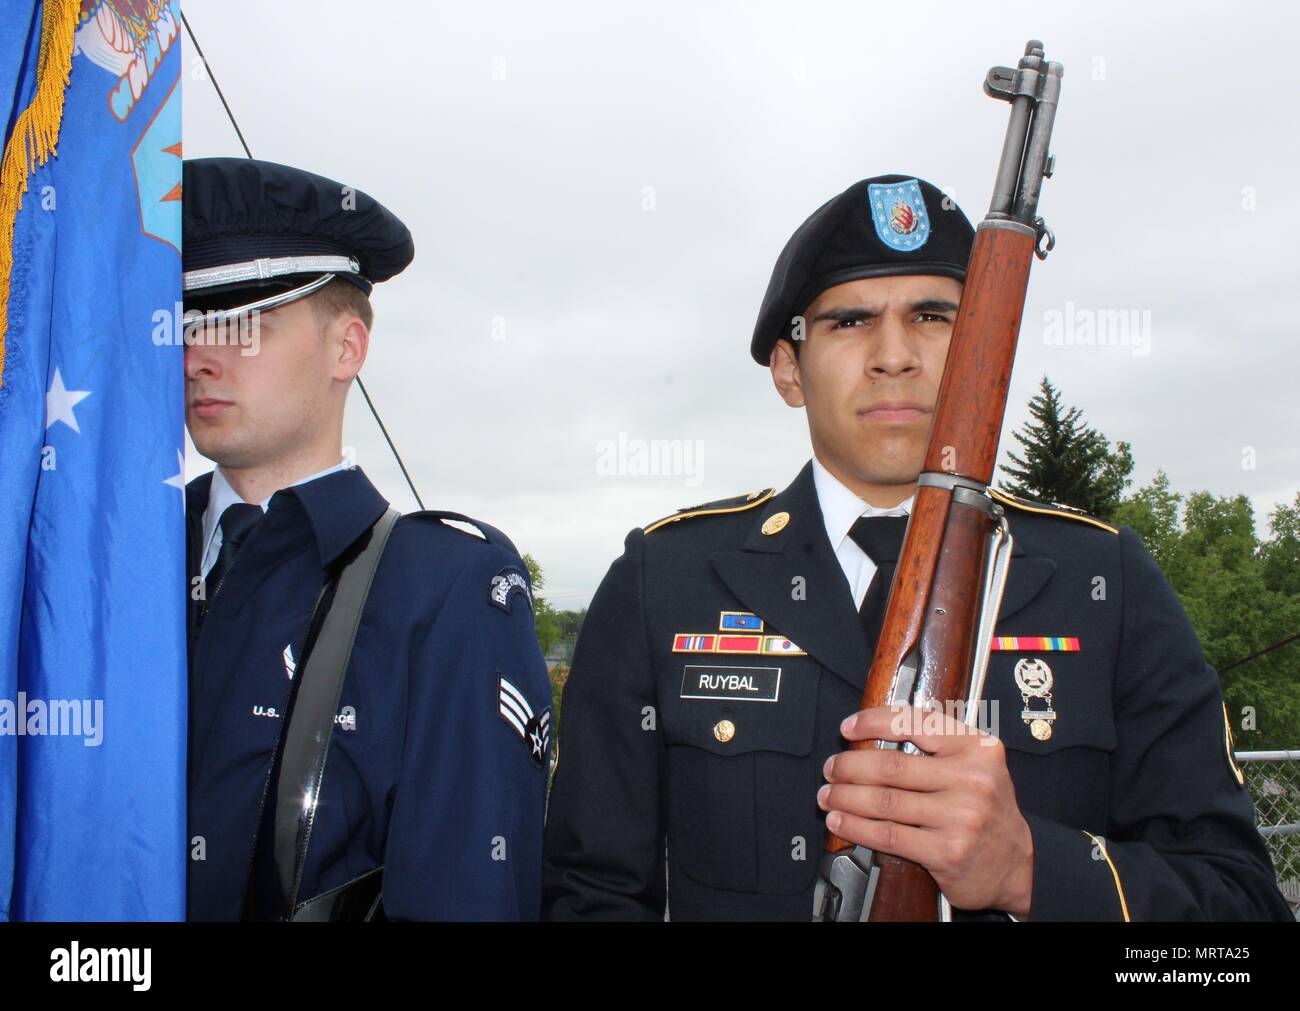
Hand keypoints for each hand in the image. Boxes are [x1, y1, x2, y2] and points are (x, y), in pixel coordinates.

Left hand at [817, 703, 1033, 916]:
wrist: (1016, 864)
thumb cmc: (987, 809)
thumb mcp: (975, 764)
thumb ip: (937, 745)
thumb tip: (873, 733)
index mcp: (978, 748)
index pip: (916, 722)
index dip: (873, 722)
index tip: (848, 728)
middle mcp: (972, 780)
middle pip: (892, 765)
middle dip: (850, 765)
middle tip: (832, 767)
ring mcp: (961, 817)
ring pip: (884, 800)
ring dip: (846, 796)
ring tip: (829, 794)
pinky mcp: (947, 851)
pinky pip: (888, 835)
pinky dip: (856, 827)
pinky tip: (841, 821)